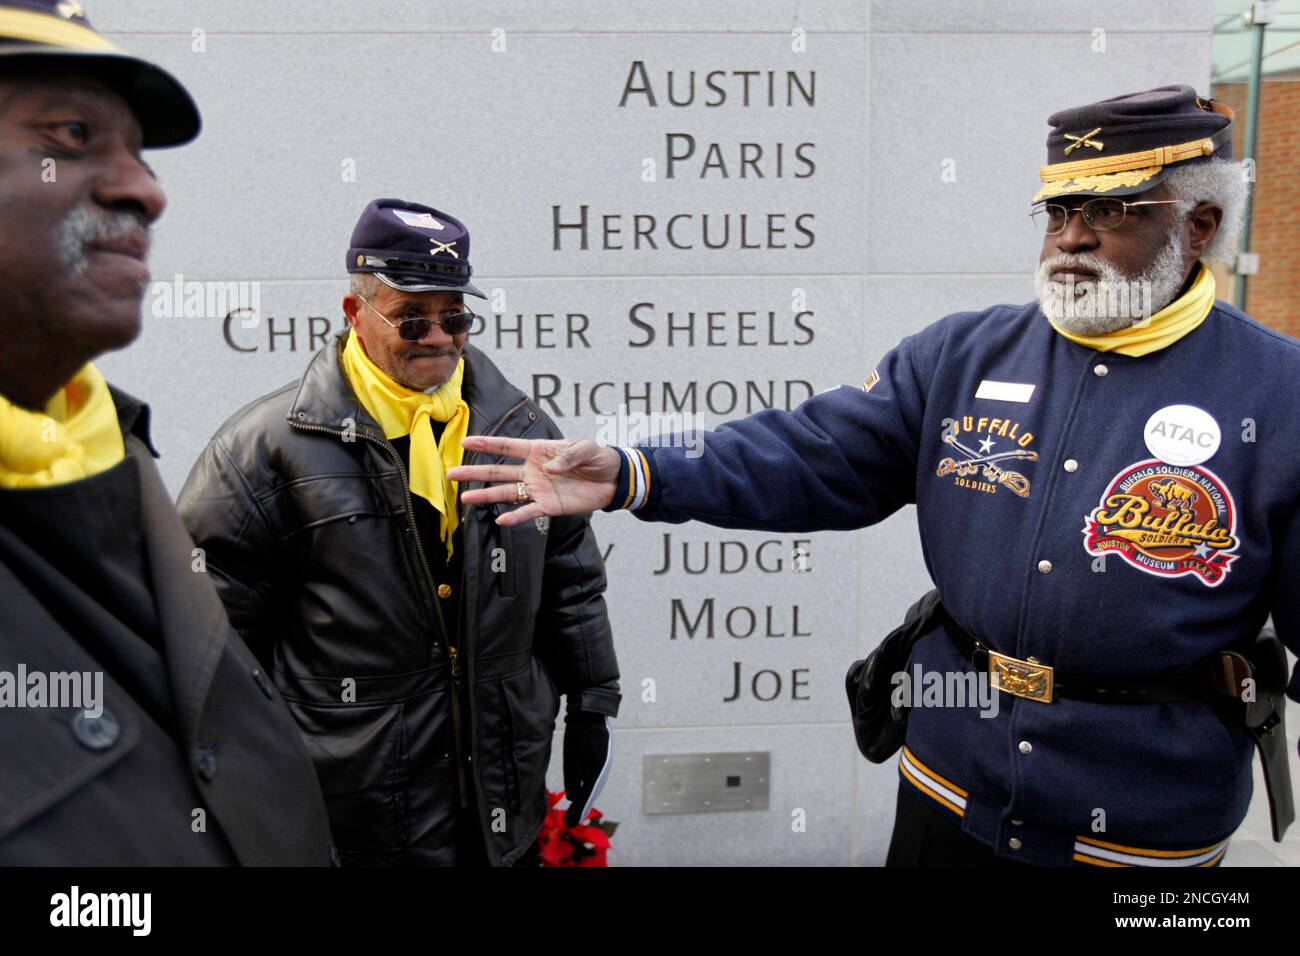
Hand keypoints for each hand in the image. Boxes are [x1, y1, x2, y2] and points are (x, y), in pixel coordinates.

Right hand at [450, 436, 621, 526]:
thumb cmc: (598, 458)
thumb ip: (567, 455)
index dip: (486, 444)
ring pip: (506, 492)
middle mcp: (533, 470)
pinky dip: (515, 516)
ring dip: (486, 496)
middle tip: (451, 473)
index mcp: (539, 451)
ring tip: (464, 499)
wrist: (613, 480)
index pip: (507, 447)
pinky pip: (528, 512)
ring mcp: (538, 489)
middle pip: (498, 471)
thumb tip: (547, 468)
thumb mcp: (586, 449)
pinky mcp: (549, 506)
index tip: (465, 442)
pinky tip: (500, 519)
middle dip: (474, 472)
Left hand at [562, 711, 611, 826]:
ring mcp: (605, 763)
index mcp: (598, 768)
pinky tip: (580, 792)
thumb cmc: (580, 732)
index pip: (587, 794)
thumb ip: (573, 776)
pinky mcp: (602, 758)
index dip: (578, 809)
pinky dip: (587, 786)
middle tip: (571, 821)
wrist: (591, 711)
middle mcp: (604, 768)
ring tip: (575, 811)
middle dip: (582, 806)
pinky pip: (594, 776)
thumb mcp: (572, 755)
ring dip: (585, 796)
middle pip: (592, 791)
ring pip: (594, 784)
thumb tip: (573, 796)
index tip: (570, 822)